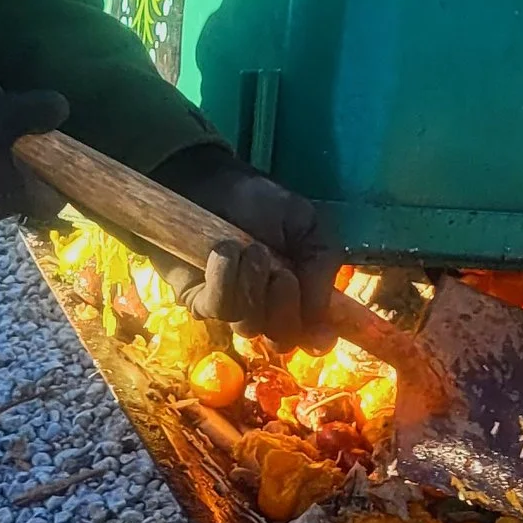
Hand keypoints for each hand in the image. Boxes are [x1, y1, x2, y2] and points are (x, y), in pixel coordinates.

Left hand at [147, 143, 340, 341]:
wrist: (208, 183)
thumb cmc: (259, 202)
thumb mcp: (304, 223)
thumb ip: (322, 263)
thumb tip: (321, 313)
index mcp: (298, 293)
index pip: (312, 334)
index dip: (319, 338)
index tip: (322, 333)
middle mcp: (267, 308)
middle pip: (282, 338)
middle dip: (285, 307)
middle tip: (282, 274)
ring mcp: (233, 308)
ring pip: (250, 325)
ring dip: (253, 285)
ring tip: (249, 249)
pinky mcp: (200, 302)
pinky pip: (218, 309)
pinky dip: (226, 280)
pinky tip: (225, 252)